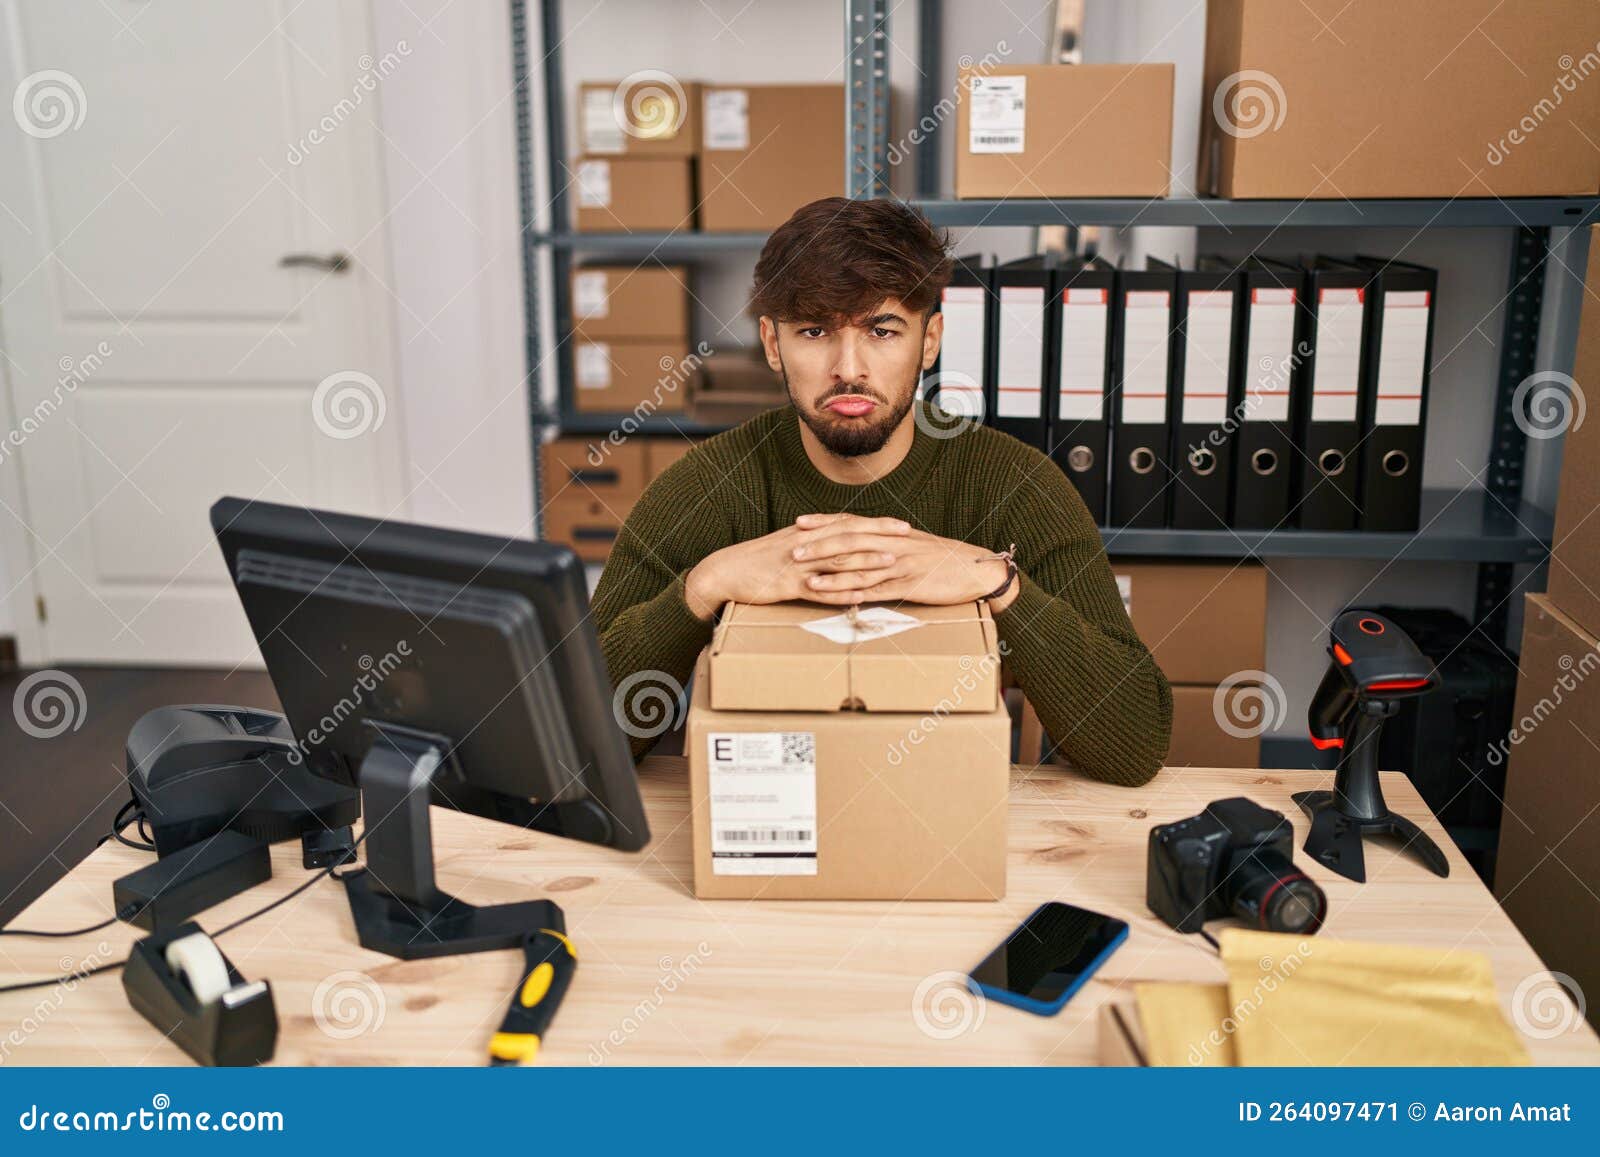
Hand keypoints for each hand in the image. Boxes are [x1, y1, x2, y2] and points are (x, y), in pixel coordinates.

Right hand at [683, 514, 911, 619]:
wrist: (725, 571)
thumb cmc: (759, 560)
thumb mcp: (789, 545)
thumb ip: (816, 543)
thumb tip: (840, 541)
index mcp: (809, 533)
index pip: (849, 524)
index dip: (876, 523)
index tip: (902, 524)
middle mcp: (807, 544)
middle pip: (848, 536)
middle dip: (879, 534)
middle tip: (908, 534)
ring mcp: (798, 565)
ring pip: (836, 560)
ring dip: (865, 560)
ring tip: (892, 561)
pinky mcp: (787, 585)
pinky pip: (817, 589)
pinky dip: (839, 592)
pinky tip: (859, 596)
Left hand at [790, 514, 1017, 610]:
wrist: (976, 569)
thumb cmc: (943, 559)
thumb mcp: (913, 545)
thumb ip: (887, 544)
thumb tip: (862, 547)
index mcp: (892, 532)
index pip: (852, 522)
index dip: (824, 522)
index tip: (799, 523)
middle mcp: (892, 544)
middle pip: (849, 541)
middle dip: (819, 546)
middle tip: (793, 550)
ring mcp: (900, 565)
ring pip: (859, 567)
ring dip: (831, 573)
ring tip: (806, 577)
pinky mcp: (909, 586)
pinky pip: (878, 590)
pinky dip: (856, 594)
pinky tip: (838, 598)